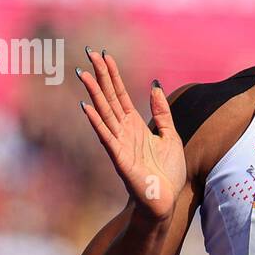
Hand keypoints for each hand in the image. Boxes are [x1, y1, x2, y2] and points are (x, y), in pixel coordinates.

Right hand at [76, 47, 185, 220]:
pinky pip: (106, 137)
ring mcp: (119, 144)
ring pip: (104, 113)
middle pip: (109, 98)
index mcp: (135, 125)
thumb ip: (162, 112)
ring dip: (94, 93)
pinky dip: (96, 122)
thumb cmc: (167, 173)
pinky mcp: (120, 159)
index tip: (103, 54)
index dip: (113, 74)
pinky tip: (86, 108)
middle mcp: (124, 131)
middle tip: (88, 53)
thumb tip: (154, 85)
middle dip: (100, 76)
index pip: (120, 94)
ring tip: (84, 74)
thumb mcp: (171, 136)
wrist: (166, 201)